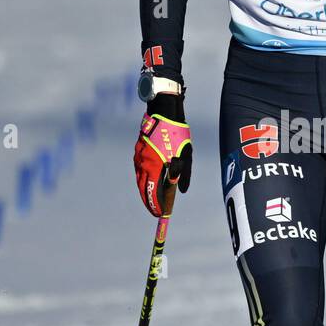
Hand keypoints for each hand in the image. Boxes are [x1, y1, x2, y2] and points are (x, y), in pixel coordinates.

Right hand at [134, 94, 192, 215]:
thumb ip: (184, 175)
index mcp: (154, 166)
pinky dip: (144, 178)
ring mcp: (139, 156)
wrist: (163, 112)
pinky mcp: (138, 150)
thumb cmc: (177, 133)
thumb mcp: (186, 156)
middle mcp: (143, 164)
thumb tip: (182, 191)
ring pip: (140, 179)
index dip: (156, 204)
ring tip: (152, 199)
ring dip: (145, 190)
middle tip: (155, 210)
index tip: (160, 213)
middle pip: (143, 188)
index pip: (152, 192)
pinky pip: (140, 169)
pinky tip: (149, 181)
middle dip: (149, 201)